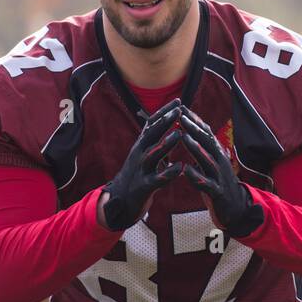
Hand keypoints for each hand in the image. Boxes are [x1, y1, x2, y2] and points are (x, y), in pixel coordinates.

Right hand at [100, 98, 184, 230]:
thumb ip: (154, 139)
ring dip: (167, 144)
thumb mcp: (144, 153)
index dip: (164, 112)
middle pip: (152, 134)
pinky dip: (169, 173)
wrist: (121, 201)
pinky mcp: (144, 186)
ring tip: (180, 135)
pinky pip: (157, 179)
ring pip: (153, 154)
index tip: (178, 100)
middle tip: (179, 110)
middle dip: (165, 121)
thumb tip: (164, 119)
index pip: (152, 124)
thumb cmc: (138, 174)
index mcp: (142, 145)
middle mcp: (139, 154)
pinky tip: (180, 168)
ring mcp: (140, 169)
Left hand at [177, 106, 263, 237]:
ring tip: (183, 137)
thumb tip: (196, 135)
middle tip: (180, 116)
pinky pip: (206, 183)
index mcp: (217, 154)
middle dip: (193, 128)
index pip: (205, 133)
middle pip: (206, 141)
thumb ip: (205, 151)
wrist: (237, 210)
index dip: (194, 120)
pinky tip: (186, 171)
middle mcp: (220, 162)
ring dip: (195, 148)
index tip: (181, 108)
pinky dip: (196, 176)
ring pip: (207, 159)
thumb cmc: (220, 186)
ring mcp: (220, 176)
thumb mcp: (213, 165)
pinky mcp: (218, 192)